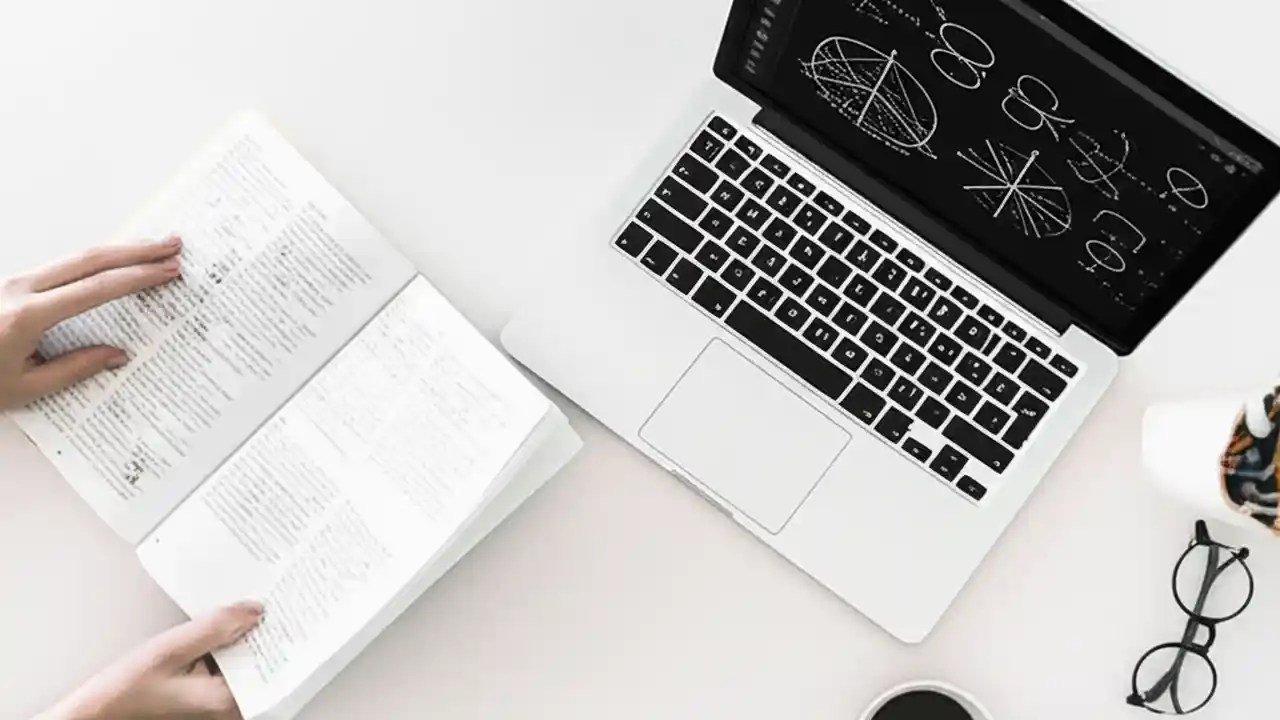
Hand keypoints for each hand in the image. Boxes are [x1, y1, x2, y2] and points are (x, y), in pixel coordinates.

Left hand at [0, 238, 181, 409]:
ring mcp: (12, 282)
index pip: (95, 289)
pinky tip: (114, 262)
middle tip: (172, 245)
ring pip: (74, 257)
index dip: (137, 279)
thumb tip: (115, 354)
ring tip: (152, 249)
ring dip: (117, 251)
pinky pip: (60, 266)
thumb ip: (74, 369)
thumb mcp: (22, 388)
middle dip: (135, 252)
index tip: (167, 271)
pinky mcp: (10, 284)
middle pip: (88, 259)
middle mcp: (18, 289)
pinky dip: (94, 261)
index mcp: (25, 316)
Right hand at [41, 602, 263, 719]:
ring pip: (243, 662)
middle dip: (262, 631)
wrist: (92, 715)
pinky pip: (226, 666)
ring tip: (250, 605)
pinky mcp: (203, 694)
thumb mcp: (170, 650)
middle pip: (259, 662)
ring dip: (244, 637)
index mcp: (226, 701)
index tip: (287, 606)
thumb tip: (254, 609)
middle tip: (270, 596)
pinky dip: (226, 646)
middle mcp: (226, 707)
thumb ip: (214, 628)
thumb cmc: (122, 692)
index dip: (279, 633)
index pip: (270, 663)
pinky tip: (224, 625)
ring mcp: (215, 703)